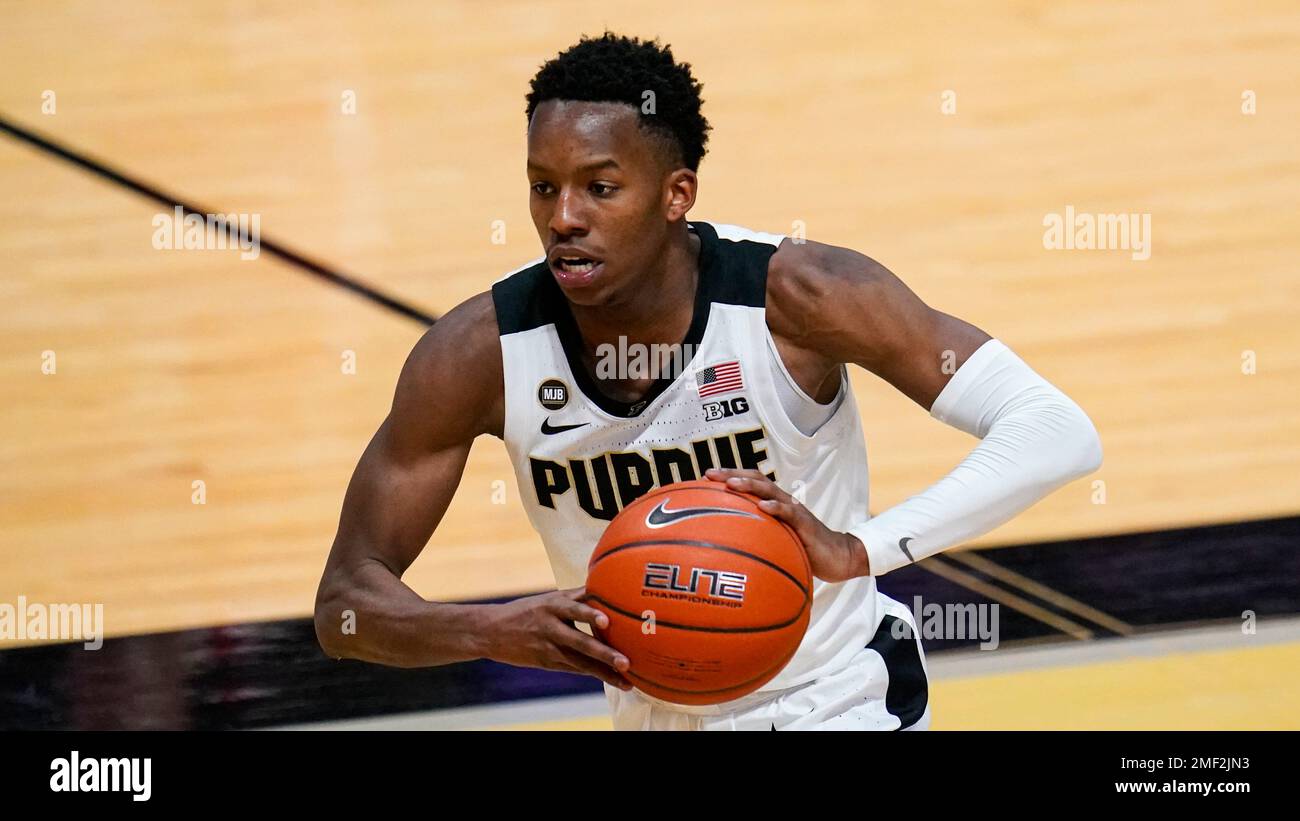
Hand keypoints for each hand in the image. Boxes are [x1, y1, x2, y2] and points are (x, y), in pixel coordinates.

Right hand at [479, 587, 632, 689]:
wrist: (492, 631)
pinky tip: (613, 679)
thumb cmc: (527, 610)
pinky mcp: (547, 662)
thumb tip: (607, 585)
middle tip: (626, 662)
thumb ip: (576, 596)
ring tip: (626, 681)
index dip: (590, 614)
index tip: (607, 621)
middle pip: (580, 641)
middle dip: (604, 653)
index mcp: (553, 606)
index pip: (574, 609)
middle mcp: (552, 627)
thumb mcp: (549, 599)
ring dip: (604, 672)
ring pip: (580, 662)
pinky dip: (594, 673)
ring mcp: (549, 648)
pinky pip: (575, 669)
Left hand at [704, 468, 868, 581]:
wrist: (838, 557)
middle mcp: (783, 502)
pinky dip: (776, 508)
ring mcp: (795, 511)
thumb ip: (759, 536)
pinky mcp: (806, 524)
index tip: (705, 476)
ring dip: (750, 486)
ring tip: (731, 484)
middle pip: (756, 480)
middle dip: (732, 474)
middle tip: (709, 474)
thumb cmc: (805, 549)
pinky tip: (763, 507)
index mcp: (775, 503)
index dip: (729, 475)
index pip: (751, 481)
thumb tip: (727, 545)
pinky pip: (790, 513)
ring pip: (770, 491)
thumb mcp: (778, 540)